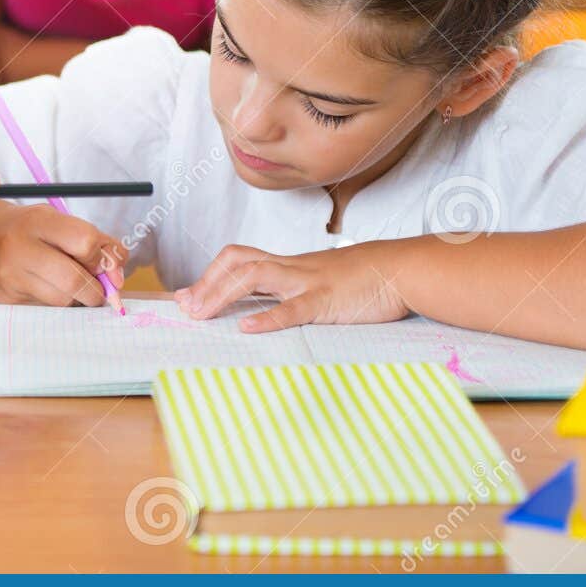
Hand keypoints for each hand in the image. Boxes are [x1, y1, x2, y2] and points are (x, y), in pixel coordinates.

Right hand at [0, 203, 126, 307]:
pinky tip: (50, 290)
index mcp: (39, 220)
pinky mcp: (4, 297)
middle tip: (98, 290)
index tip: (105, 266)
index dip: (102, 259)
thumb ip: (97, 243)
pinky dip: (58, 304)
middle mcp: (19, 246)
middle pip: (73, 279)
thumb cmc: (32, 230)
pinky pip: (46, 309)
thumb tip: (117, 279)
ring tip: (71, 286)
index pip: (84, 242)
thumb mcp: (61, 222)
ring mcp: (9, 274)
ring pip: (61, 300)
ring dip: (77, 299)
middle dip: (95, 290)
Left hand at [175, 241, 409, 332]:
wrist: (400, 269)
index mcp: (288, 265)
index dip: (209, 274)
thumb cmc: (361, 279)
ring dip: (223, 293)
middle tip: (186, 308)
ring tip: (202, 313)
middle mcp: (291, 268)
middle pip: (238, 261)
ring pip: (256, 275)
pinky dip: (269, 318)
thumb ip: (291, 290)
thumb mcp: (319, 280)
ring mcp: (307, 281)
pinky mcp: (327, 300)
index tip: (185, 296)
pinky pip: (294, 308)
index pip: (239, 258)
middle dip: (207, 282)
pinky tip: (248, 328)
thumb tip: (262, 309)